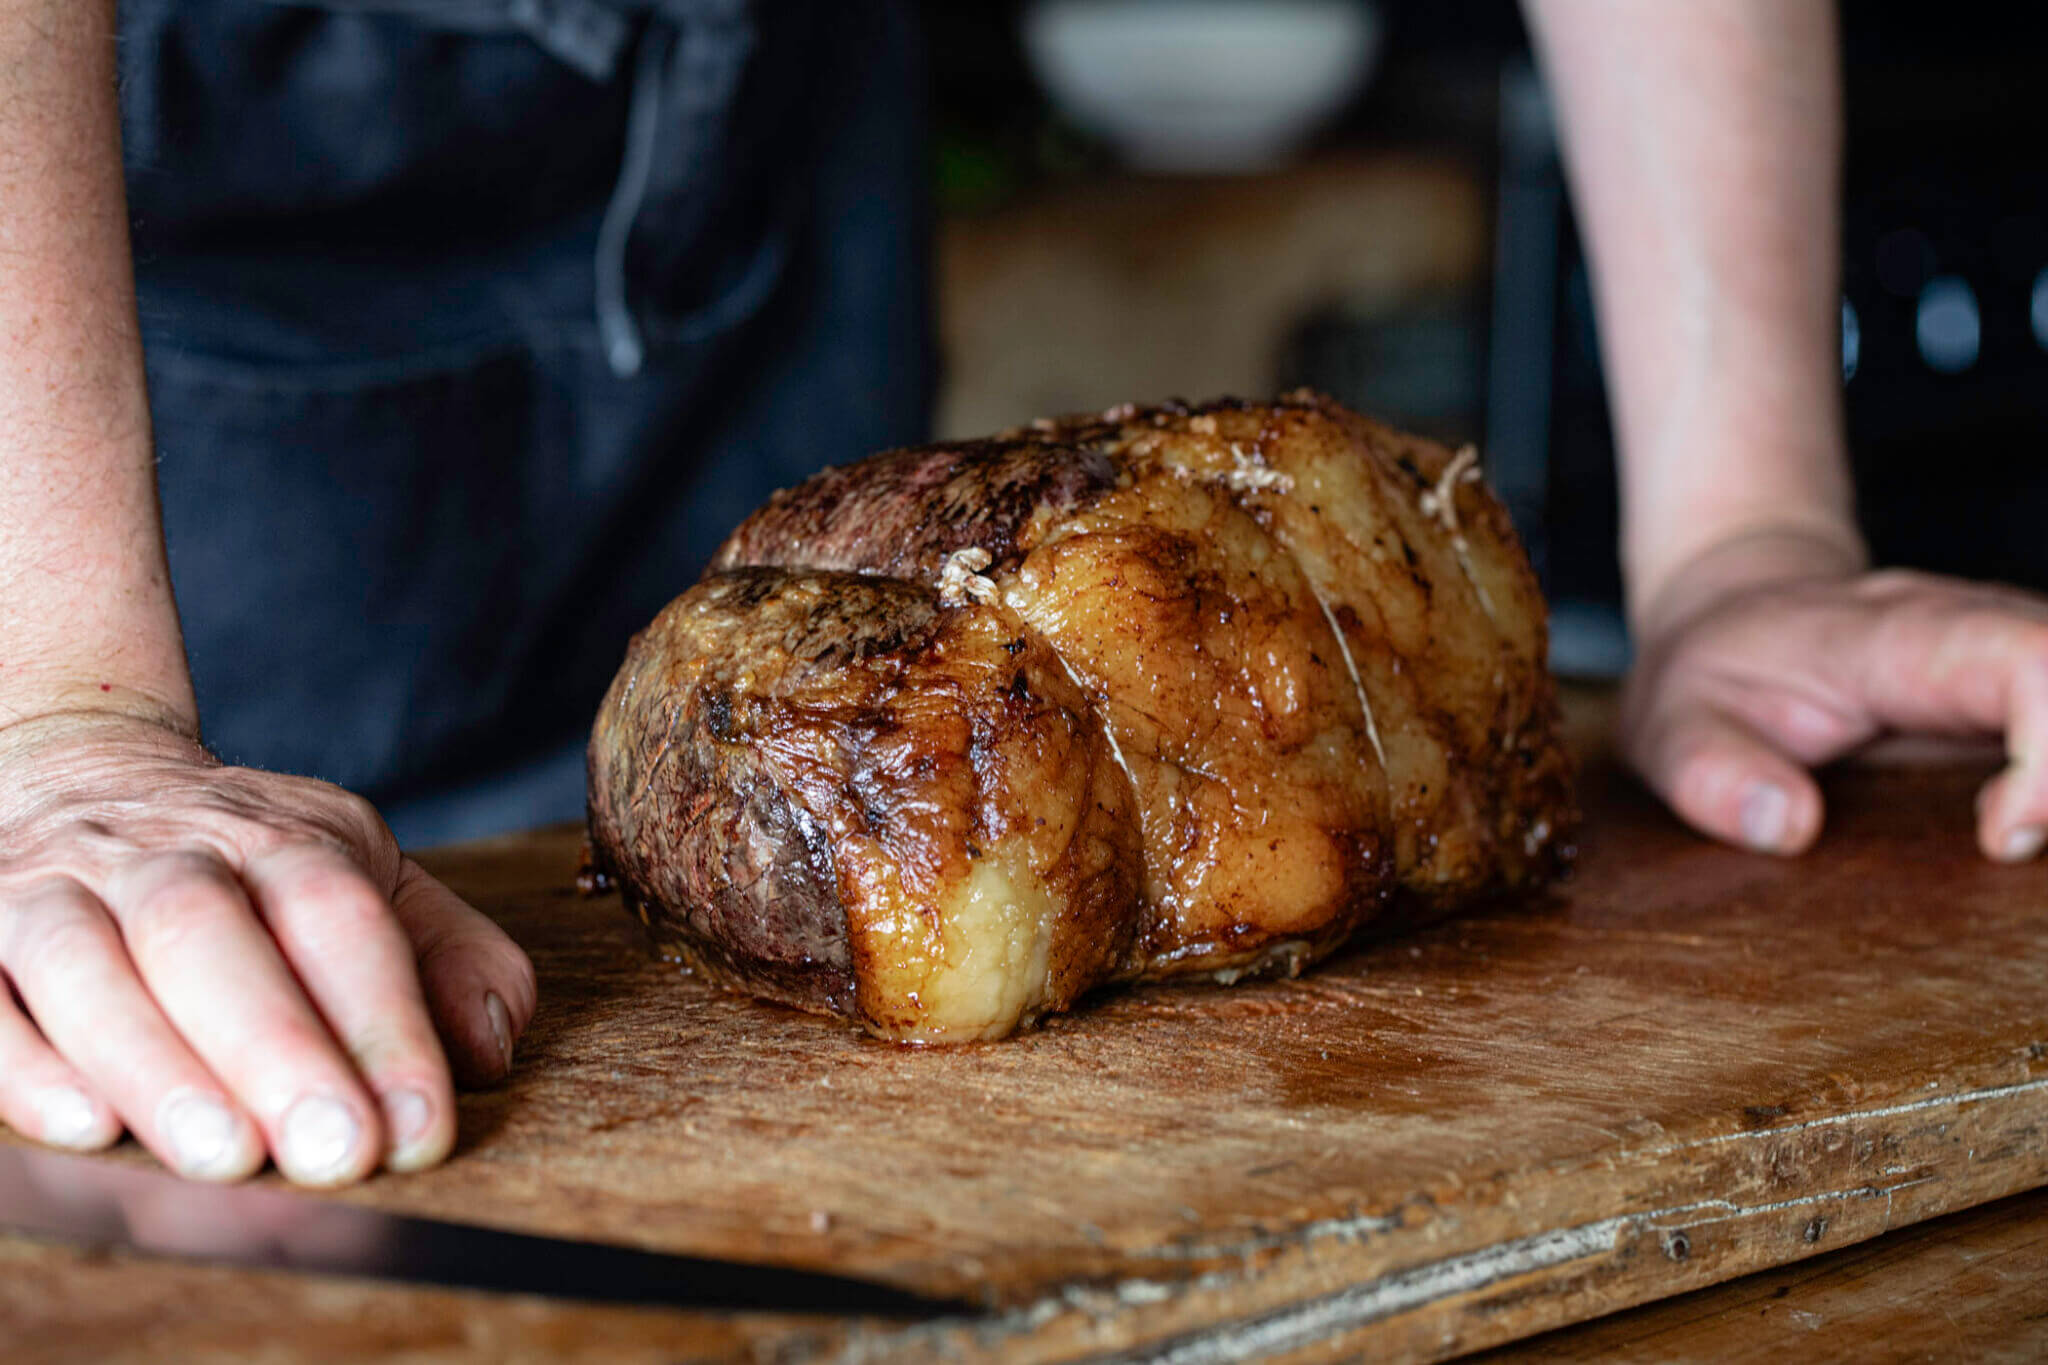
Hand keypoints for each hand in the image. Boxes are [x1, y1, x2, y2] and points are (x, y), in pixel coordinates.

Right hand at [0, 710, 535, 1184]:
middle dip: (277, 1049)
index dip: (384, 1024)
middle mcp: (166, 851)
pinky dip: (25, 1063)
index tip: (419, 1128)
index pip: (340, 918)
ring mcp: (55, 886)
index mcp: (285, 836)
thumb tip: (490, 1049)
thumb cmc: (256, 865)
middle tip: (333, 1152)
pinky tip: (85, 1125)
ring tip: (225, 1156)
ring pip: (89, 961)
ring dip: (157, 1064)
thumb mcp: (374, 880)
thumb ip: (450, 959)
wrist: (88, 772)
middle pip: (209, 933)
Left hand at [1622, 530, 2047, 861]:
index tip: (2004, 837)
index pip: (2024, 661)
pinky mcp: (2016, 680)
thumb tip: (1786, 826)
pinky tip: (2028, 824)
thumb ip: (1710, 775)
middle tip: (2016, 854)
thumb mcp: (1671, 725)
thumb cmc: (1711, 673)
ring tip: (2022, 839)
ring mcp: (2005, 648)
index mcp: (1895, 635)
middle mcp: (1974, 626)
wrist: (1733, 611)